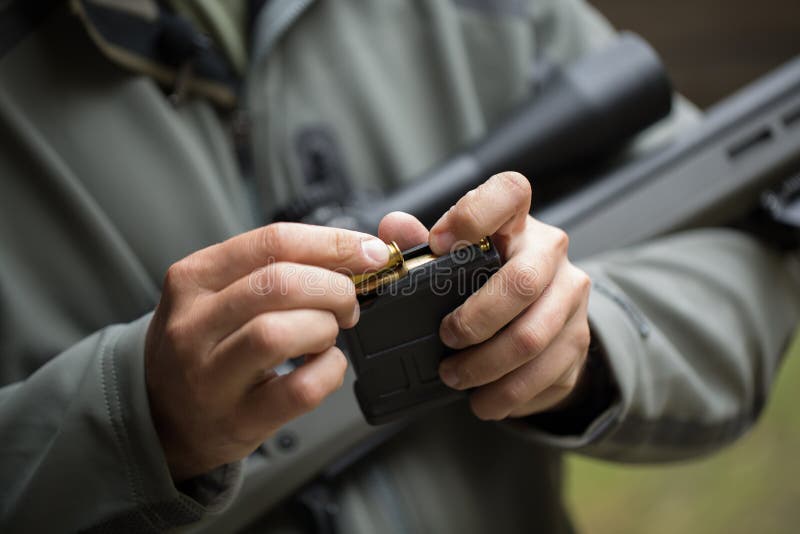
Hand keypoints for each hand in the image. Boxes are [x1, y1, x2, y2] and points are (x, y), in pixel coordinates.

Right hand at [144, 223, 389, 479]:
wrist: (165, 417)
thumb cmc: (207, 345)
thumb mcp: (221, 293)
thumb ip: (279, 266)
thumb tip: (360, 249)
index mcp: (193, 278)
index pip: (273, 242)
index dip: (333, 243)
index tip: (370, 252)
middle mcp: (193, 324)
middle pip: (280, 284)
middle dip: (334, 288)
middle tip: (348, 302)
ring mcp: (210, 375)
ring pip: (280, 334)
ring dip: (325, 328)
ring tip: (328, 333)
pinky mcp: (237, 419)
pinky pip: (299, 389)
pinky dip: (329, 372)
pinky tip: (325, 366)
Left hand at [379, 172, 590, 420]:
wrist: (546, 321)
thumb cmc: (490, 283)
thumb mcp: (456, 259)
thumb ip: (421, 244)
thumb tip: (393, 227)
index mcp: (516, 222)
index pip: (510, 192)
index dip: (476, 214)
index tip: (440, 243)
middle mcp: (550, 253)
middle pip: (522, 282)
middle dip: (476, 319)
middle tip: (446, 338)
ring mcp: (571, 296)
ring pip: (532, 337)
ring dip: (485, 365)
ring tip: (455, 377)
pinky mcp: (579, 340)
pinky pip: (544, 373)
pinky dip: (506, 394)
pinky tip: (484, 399)